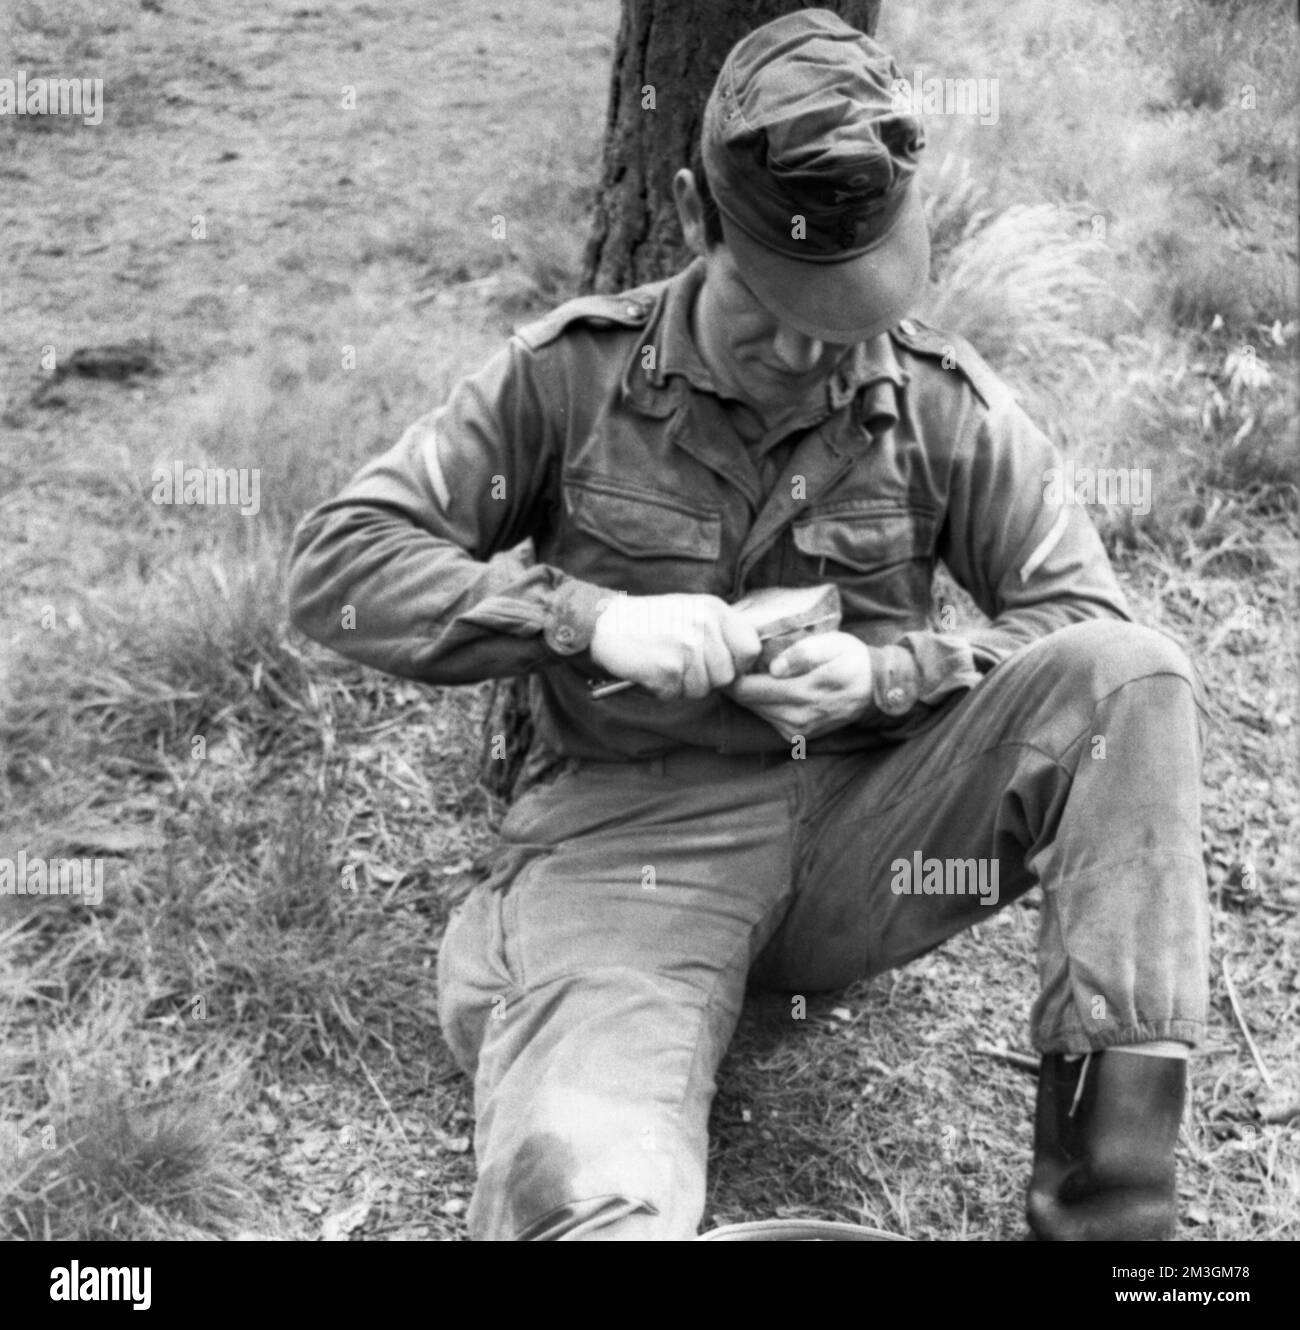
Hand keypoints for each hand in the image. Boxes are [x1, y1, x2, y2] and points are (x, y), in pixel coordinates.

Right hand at [589, 593, 761, 699]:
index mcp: (714, 610)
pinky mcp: (669, 667)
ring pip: (702, 690)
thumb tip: (745, 659)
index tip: (719, 663)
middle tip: (679, 663)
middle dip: (705, 679)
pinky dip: (661, 689)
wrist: (605, 623)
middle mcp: (705, 626)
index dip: (738, 664)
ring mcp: (688, 647)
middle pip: (726, 676)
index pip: (750, 648)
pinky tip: (649, 670)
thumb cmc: (649, 621)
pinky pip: (676, 694)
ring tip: (662, 663)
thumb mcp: (691, 611)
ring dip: (682, 686)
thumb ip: (719, 630)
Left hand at [726, 632, 873, 739]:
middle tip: (736, 664)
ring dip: (751, 696)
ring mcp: (799, 730)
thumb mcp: (833, 644)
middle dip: (739, 685)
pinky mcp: (799, 736)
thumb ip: (802, 653)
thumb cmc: (851, 659)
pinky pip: (770, 720)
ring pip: (757, 713)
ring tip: (751, 674)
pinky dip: (765, 706)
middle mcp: (799, 716)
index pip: (750, 690)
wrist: (874, 689)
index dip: (733, 676)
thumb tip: (774, 668)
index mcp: (805, 691)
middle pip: (749, 703)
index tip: (729, 660)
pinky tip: (770, 690)